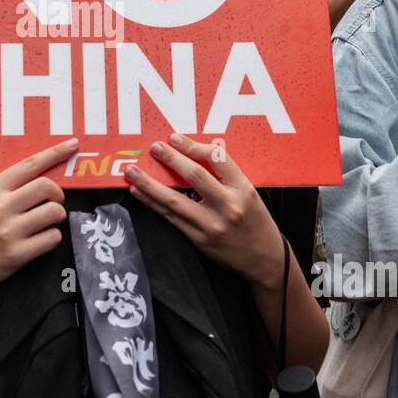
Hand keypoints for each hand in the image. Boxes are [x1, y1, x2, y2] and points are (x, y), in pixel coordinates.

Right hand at [0, 139, 77, 294]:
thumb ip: (9, 188)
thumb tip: (45, 176)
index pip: (29, 164)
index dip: (54, 153)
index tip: (73, 144)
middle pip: (47, 186)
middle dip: (57, 195)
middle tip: (53, 203)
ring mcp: (8, 231)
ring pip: (54, 212)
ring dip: (56, 217)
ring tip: (45, 223)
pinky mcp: (17, 254)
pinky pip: (53, 238)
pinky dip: (52, 238)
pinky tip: (39, 241)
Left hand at [124, 133, 284, 289]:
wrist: (265, 259)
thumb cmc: (255, 221)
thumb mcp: (249, 193)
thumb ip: (225, 177)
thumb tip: (192, 155)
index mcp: (244, 189)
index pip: (216, 159)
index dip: (192, 146)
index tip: (174, 138)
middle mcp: (228, 206)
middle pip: (194, 175)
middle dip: (170, 159)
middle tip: (154, 148)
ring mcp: (212, 225)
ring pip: (174, 201)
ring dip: (149, 184)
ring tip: (132, 172)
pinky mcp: (199, 240)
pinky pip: (170, 218)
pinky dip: (152, 204)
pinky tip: (139, 193)